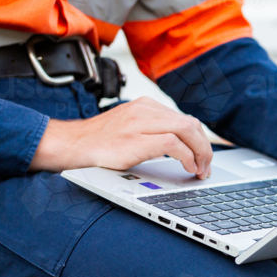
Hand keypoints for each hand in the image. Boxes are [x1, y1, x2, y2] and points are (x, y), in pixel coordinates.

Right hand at [30, 96, 212, 177]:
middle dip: (205, 148)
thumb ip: (153, 130)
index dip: (201, 141)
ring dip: (200, 153)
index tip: (204, 158)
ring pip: (187, 130)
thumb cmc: (100, 142)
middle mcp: (145, 109)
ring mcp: (140, 123)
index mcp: (146, 106)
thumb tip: (182, 147)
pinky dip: (187, 157)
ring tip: (199, 170)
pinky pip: (173, 144)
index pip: (186, 120)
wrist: (71, 145)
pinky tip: (187, 168)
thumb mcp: (130, 128)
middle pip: (191, 124)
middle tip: (205, 168)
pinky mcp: (135, 139)